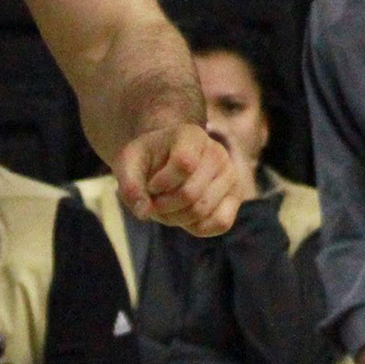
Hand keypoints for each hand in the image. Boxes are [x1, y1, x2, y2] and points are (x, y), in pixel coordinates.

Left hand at [114, 123, 250, 236]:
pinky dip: (197, 228)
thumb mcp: (128, 164)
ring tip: (167, 207)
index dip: (161, 183)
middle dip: (163, 206)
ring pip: (202, 210)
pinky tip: (184, 217)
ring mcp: (230, 175)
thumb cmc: (147, 160)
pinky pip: (220, 223)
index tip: (150, 184)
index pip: (184, 163)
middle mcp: (217, 152)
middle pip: (190, 193)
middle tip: (154, 202)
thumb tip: (143, 212)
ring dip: (176, 218)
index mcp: (191, 135)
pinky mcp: (236, 197)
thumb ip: (129, 185)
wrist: (166, 162)